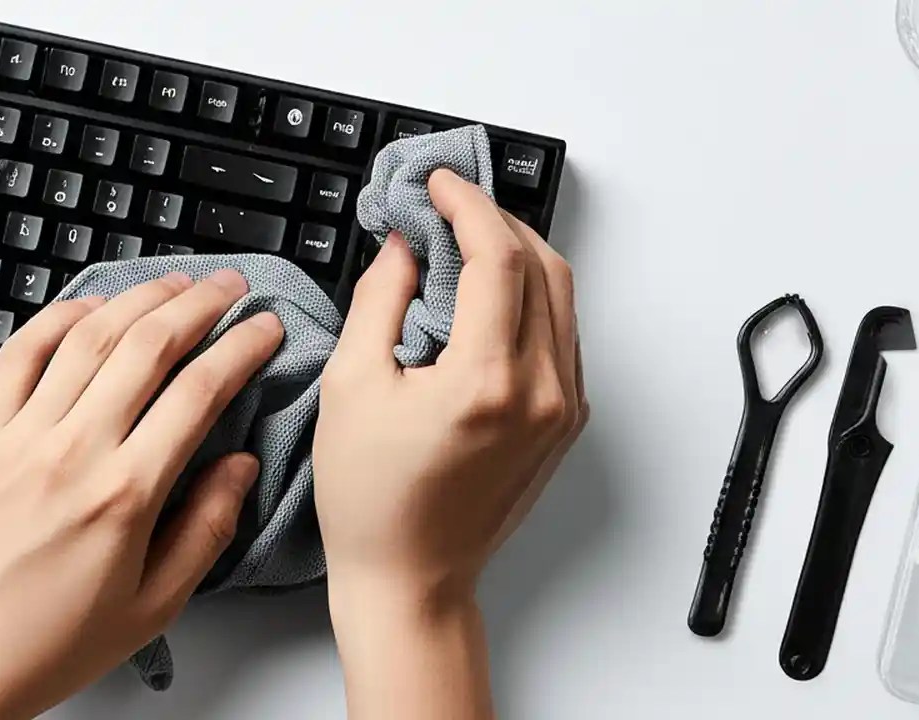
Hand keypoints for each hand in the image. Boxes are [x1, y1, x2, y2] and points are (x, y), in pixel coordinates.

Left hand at [0, 270, 282, 719]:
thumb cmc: (58, 638)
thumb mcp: (159, 602)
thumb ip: (208, 527)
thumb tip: (241, 464)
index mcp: (127, 495)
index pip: (199, 393)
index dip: (241, 348)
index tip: (265, 329)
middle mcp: (74, 454)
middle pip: (147, 347)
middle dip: (199, 305)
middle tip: (231, 288)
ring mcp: (22, 438)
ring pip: (88, 338)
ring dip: (139, 298)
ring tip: (175, 282)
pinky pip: (19, 355)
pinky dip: (58, 319)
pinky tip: (93, 307)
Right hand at [315, 169, 586, 718]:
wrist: (412, 577)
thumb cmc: (372, 501)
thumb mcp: (351, 386)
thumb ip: (382, 298)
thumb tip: (406, 243)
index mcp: (487, 380)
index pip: (497, 256)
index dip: (467, 205)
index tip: (439, 183)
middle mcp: (542, 390)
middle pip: (540, 265)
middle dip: (495, 220)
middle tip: (448, 205)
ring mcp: (563, 407)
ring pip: (561, 295)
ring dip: (519, 252)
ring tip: (467, 238)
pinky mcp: (566, 421)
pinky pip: (562, 333)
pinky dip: (532, 295)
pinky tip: (491, 290)